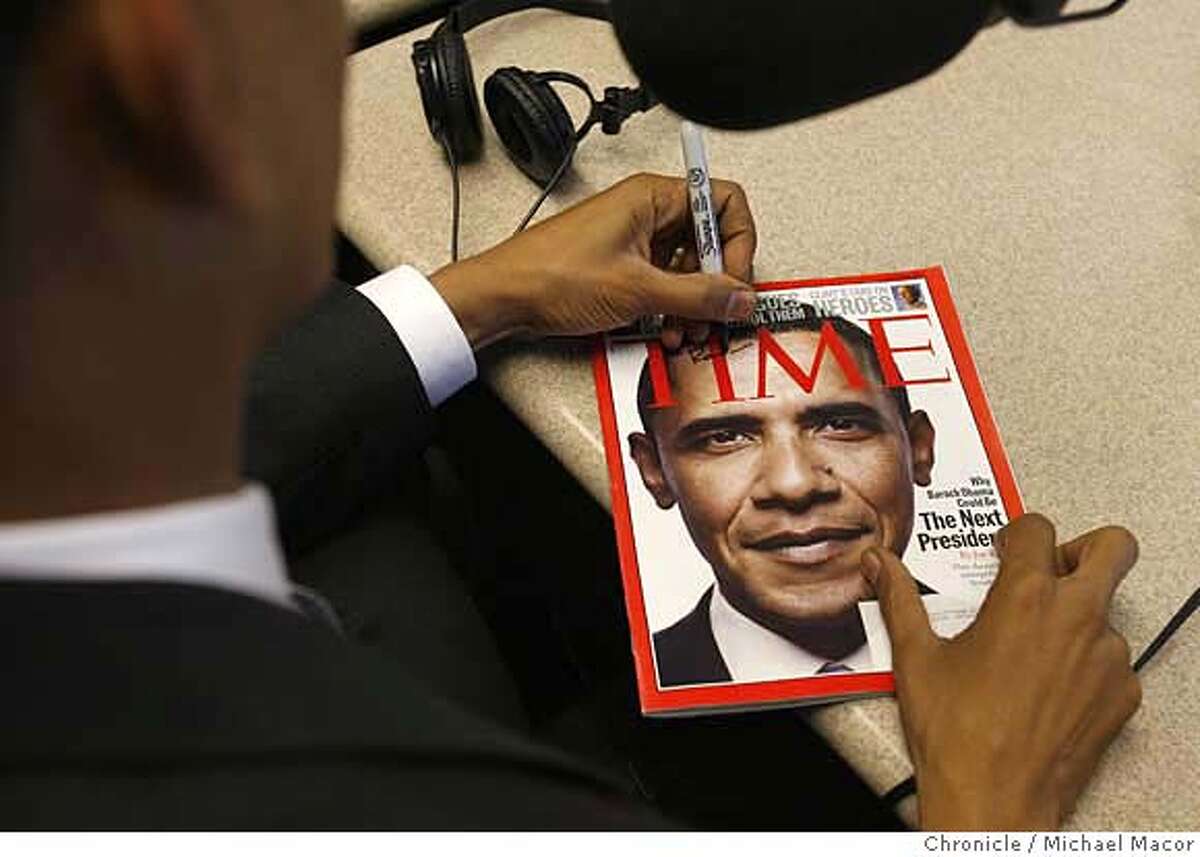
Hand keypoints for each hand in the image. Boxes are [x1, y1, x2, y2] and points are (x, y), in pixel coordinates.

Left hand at [428, 172, 757, 349]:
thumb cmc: (549, 275)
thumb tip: (739, 297)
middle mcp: (645, 212)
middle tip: (716, 312)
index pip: (722, 201)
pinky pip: (664, 283)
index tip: (733, 280)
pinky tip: (666, 329)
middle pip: (708, 239)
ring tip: (687, 329)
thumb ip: (696, 296)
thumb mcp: (637, 290)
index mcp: (651, 197)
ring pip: (687, 267)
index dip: (737, 242)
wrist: (502, 297)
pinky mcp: (622, 266)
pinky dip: (671, 308)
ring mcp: (634, 240)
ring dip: (694, 303)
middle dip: (716, 282)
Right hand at [862, 513, 1141, 829]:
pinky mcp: (1120, 694)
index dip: (1017, 533)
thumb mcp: (917, 656)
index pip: (1036, 529)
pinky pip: (1112, 660)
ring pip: (1107, 610)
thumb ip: (899, 598)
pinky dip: (1086, 663)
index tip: (1004, 550)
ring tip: (1032, 647)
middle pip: (1111, 548)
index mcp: (1024, 598)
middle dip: (1082, 549)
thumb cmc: (957, 734)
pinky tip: (1046, 686)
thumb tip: (880, 563)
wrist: (994, 799)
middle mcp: (1076, 619)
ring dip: (1077, 616)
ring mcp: (1106, 657)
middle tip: (1048, 570)